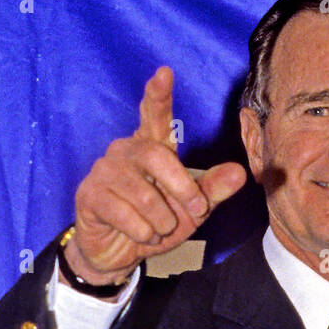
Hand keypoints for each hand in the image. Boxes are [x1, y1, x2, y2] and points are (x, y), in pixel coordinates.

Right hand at [66, 66, 246, 285]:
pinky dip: (141, 231)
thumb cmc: (155, 224)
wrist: (120, 255)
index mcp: (150, 149)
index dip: (158, 96)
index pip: (153, 116)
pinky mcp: (89, 195)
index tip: (164, 73)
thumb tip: (239, 172)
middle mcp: (125, 152)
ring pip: (142, 192)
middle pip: (156, 155)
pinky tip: (140, 234)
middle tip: (196, 210)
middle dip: (181, 187)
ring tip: (159, 229)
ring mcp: (103, 172)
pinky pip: (123, 213)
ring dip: (161, 219)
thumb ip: (212, 191)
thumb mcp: (190, 211)